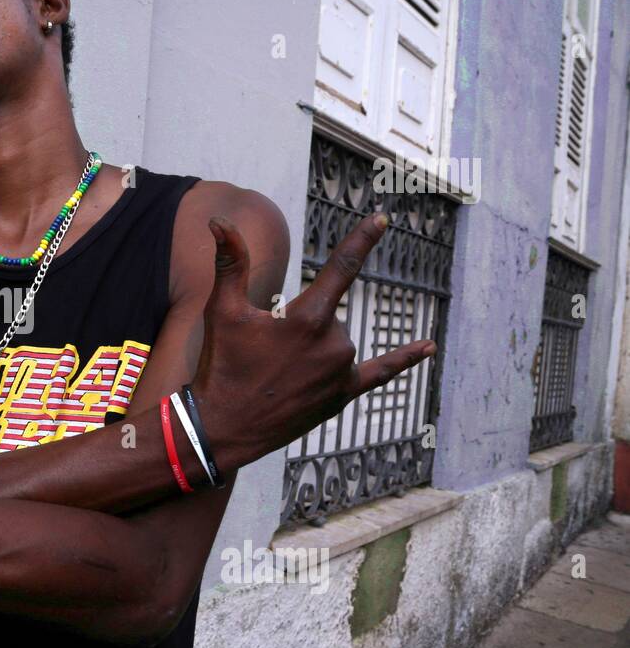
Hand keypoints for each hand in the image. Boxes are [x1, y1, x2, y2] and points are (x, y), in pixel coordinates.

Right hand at [190, 212, 436, 472]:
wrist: (225, 429)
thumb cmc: (221, 367)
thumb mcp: (222, 311)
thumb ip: (231, 263)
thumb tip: (219, 221)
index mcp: (308, 318)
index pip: (342, 267)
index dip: (362, 240)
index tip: (381, 218)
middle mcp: (334, 343)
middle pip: (328, 313)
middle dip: (299, 323)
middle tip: (264, 352)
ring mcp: (342, 372)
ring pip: (337, 340)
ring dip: (312, 346)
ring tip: (276, 373)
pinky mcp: (343, 394)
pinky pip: (380, 372)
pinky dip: (404, 359)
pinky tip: (428, 347)